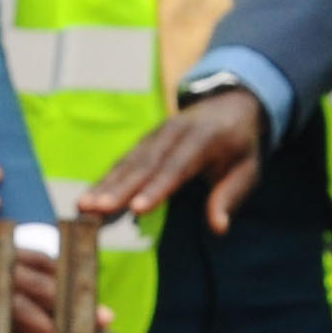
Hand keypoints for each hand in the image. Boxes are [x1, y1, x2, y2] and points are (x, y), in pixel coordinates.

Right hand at [83, 87, 265, 232]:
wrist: (229, 104)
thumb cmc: (240, 145)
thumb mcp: (248, 169)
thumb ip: (229, 196)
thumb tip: (218, 228)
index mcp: (203, 139)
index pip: (177, 167)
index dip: (156, 188)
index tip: (137, 208)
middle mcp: (173, 133)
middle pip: (144, 165)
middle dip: (118, 188)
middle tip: (94, 209)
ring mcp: (155, 135)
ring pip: (128, 162)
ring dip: (104, 184)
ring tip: (83, 205)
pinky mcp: (144, 141)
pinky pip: (123, 161)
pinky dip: (105, 179)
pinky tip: (88, 197)